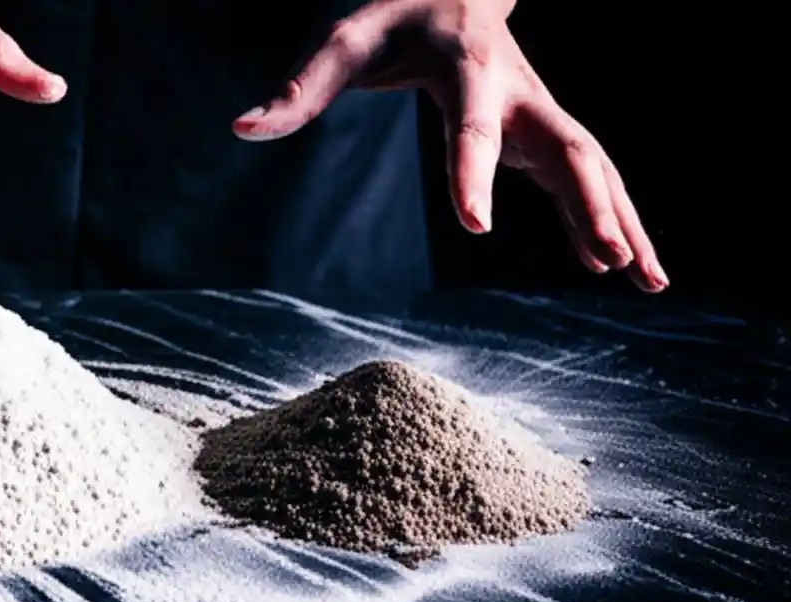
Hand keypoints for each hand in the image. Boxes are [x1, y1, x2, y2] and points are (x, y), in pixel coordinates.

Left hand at [233, 0, 667, 292]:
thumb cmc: (399, 14)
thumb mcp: (348, 40)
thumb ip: (299, 89)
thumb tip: (241, 129)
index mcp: (466, 68)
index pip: (469, 127)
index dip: (473, 174)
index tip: (474, 228)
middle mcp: (517, 91)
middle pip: (568, 147)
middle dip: (593, 203)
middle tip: (612, 258)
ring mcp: (540, 109)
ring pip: (595, 167)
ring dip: (626, 221)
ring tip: (651, 282)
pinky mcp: (544, 128)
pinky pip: (588, 175)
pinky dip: (610, 218)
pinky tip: (621, 267)